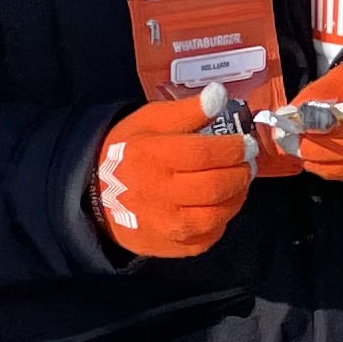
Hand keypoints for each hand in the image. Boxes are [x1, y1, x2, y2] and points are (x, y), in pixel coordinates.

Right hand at [93, 85, 256, 256]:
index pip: (204, 154)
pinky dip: (221, 220)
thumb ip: (187, 111)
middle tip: (247, 163)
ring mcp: (163, 226)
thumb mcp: (150, 121)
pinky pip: (207, 237)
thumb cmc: (128, 152)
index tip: (245, 144)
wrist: (95, 196)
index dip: (233, 148)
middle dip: (241, 173)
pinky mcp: (168, 247)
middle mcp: (156, 194)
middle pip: (215, 186)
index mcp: (151, 157)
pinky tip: (220, 204)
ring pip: (216, 215)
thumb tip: (219, 95)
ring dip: (237, 197)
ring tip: (238, 182)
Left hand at [281, 53, 342, 180]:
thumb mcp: (341, 77)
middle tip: (287, 135)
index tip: (282, 127)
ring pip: (333, 171)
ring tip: (304, 139)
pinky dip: (328, 163)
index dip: (301, 135)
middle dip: (303, 147)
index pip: (330, 138)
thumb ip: (312, 99)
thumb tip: (284, 118)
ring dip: (313, 157)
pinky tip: (323, 146)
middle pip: (329, 159)